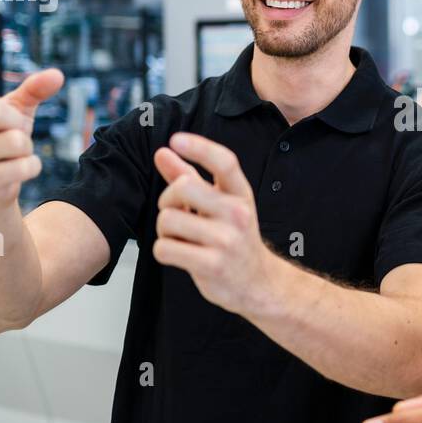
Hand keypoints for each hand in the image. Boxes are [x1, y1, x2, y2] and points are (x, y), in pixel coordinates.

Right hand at [0, 55, 63, 210]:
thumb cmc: (1, 138)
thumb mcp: (17, 110)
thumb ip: (34, 90)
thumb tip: (56, 75)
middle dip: (17, 121)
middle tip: (15, 131)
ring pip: (13, 141)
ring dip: (26, 147)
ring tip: (15, 153)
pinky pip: (19, 167)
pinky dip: (31, 166)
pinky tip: (20, 168)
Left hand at [152, 132, 273, 315]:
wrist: (258, 282)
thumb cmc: (235, 238)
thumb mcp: (220, 204)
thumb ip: (190, 177)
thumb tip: (163, 153)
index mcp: (240, 194)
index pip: (225, 162)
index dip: (199, 147)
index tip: (176, 140)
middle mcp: (237, 214)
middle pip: (183, 187)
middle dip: (167, 199)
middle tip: (175, 212)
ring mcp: (226, 240)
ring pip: (168, 220)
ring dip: (164, 230)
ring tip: (179, 237)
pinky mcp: (212, 265)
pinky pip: (165, 249)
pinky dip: (164, 251)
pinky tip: (180, 253)